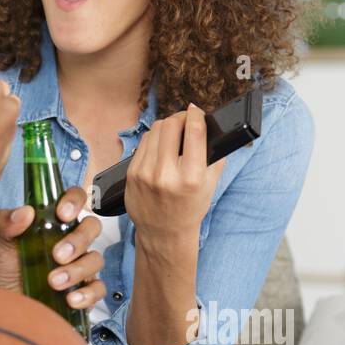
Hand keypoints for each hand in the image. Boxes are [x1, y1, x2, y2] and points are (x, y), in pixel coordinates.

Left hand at [0, 185, 105, 311]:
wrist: (2, 300)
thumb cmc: (4, 265)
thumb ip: (5, 222)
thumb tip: (25, 213)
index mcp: (55, 221)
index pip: (76, 199)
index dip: (75, 201)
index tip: (62, 213)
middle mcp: (73, 239)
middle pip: (92, 227)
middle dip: (78, 240)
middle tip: (57, 255)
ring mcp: (80, 264)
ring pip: (95, 259)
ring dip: (77, 270)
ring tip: (53, 282)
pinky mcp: (83, 290)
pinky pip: (98, 289)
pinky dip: (87, 294)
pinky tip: (70, 300)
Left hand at [125, 103, 226, 245]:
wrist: (164, 232)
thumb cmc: (190, 208)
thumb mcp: (210, 186)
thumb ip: (213, 157)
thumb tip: (210, 127)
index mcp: (191, 178)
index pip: (194, 132)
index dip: (196, 115)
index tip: (197, 111)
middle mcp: (166, 175)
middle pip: (170, 125)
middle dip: (180, 118)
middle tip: (186, 120)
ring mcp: (145, 174)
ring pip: (155, 131)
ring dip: (166, 126)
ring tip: (174, 132)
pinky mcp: (131, 174)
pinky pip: (143, 143)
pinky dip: (154, 139)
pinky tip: (161, 145)